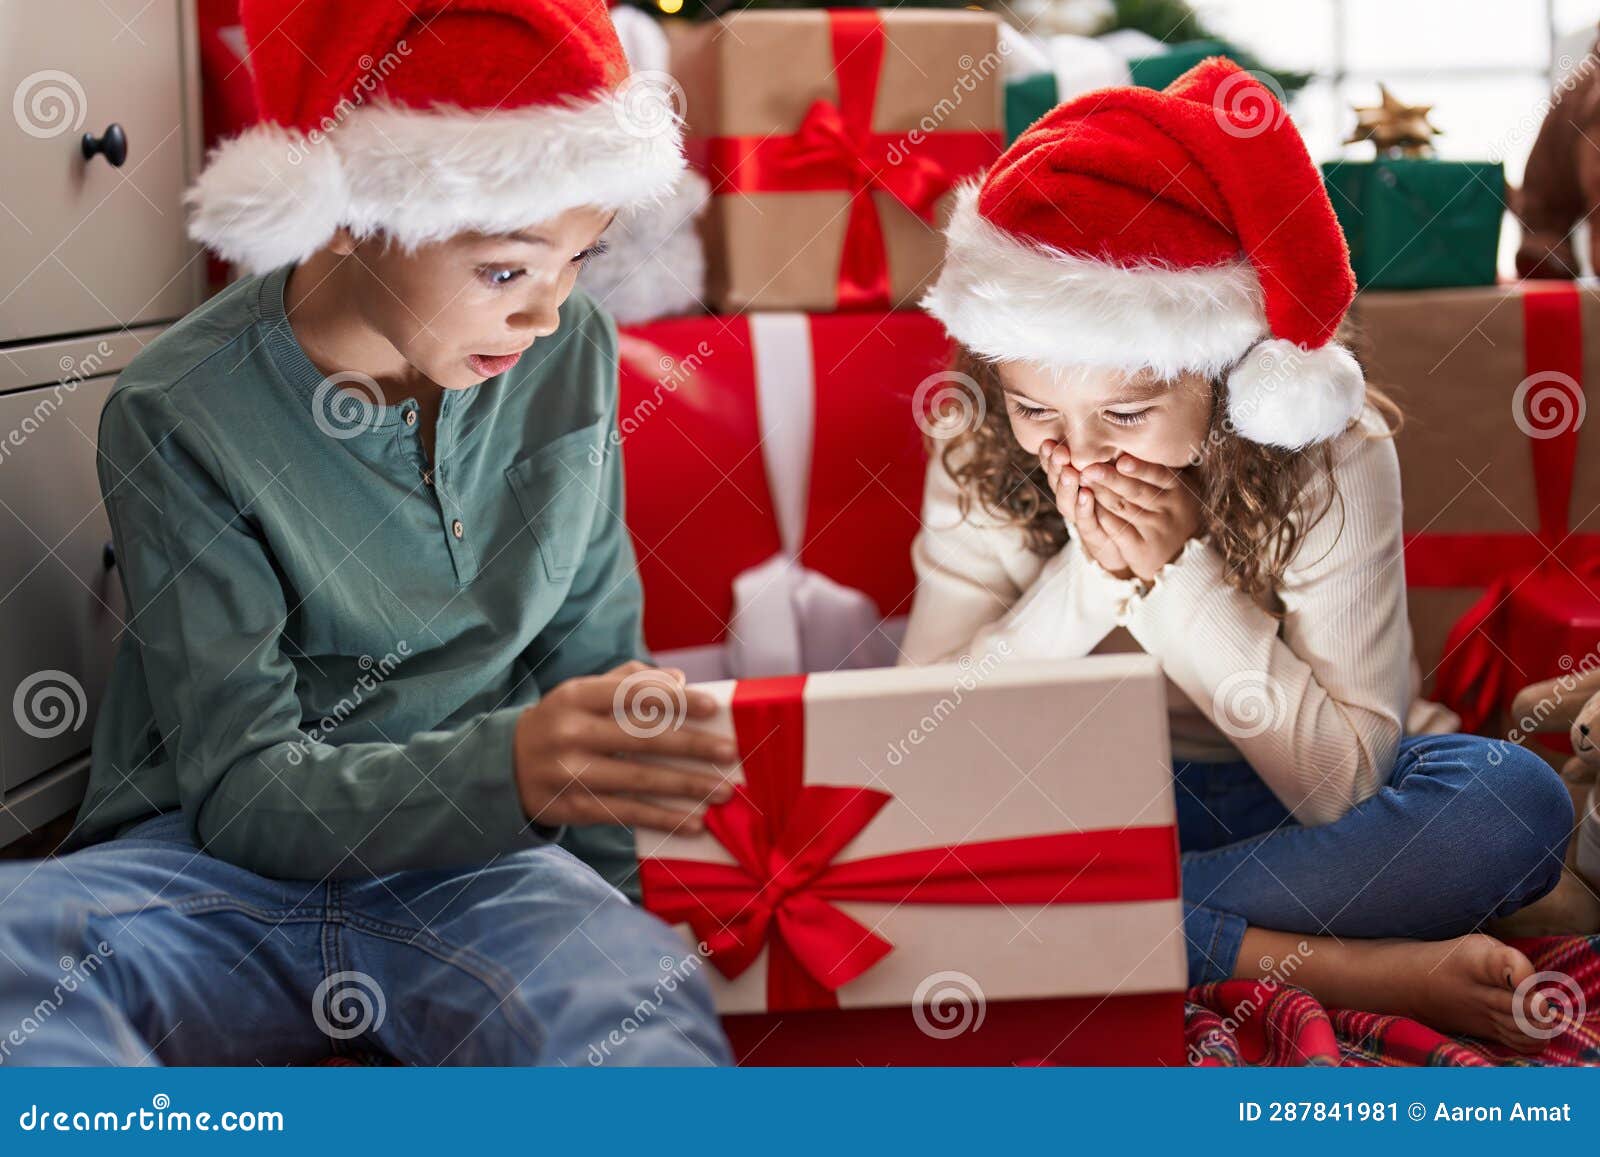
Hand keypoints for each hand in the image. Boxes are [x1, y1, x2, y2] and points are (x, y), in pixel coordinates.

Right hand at [513, 660, 735, 833]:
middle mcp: (571, 733)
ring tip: (723, 792)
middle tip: (730, 753)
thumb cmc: (560, 722)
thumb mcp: (581, 693)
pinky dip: (664, 819)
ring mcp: (570, 773)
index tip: (713, 707)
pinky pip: (627, 813)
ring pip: (640, 781)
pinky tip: (694, 823)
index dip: (676, 700)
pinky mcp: (572, 808)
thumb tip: (679, 680)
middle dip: (692, 746)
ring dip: (687, 787)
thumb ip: (628, 681)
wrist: (503, 768)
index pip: (633, 693)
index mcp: (575, 696)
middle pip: (643, 739)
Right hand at [1039, 438, 1131, 576]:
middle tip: (1057, 451)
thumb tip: (1096, 424)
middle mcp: (1074, 503)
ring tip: (1069, 471)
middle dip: (1054, 467)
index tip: (1048, 442)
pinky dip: (1083, 509)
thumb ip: (1103, 457)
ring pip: (1067, 503)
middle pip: (1057, 484)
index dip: (1049, 458)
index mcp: (1075, 486)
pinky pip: (1087, 523)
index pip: (1055, 470)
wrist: (1137, 546)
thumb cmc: (1124, 504)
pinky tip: (1086, 495)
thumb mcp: (1112, 476)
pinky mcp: (1096, 538)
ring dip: (1066, 486)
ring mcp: (1083, 521)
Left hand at [1076, 454, 1203, 582]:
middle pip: (1136, 491)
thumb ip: (1157, 470)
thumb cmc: (1170, 512)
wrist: (1180, 556)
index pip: (1158, 475)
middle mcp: (1168, 508)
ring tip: (1081, 481)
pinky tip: (1086, 505)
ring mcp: (1155, 529)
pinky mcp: (1141, 548)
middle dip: (1111, 479)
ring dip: (1100, 495)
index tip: (1121, 461)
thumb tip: (1128, 444)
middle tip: (1088, 469)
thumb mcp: (1174, 490)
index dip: (1139, 469)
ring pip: (1123, 509)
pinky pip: (1117, 531)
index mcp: (1177, 489)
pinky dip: (1101, 517)